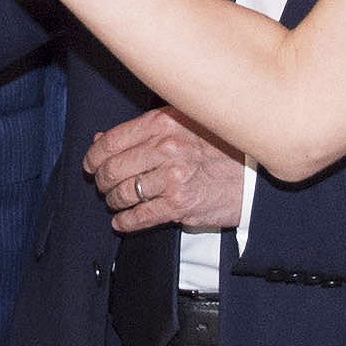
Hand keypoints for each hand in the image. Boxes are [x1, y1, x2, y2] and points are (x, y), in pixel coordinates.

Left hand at [84, 109, 242, 232]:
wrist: (255, 173)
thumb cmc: (220, 146)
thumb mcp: (182, 124)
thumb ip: (142, 131)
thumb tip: (101, 140)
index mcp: (163, 123)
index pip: (112, 141)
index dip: (94, 156)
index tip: (90, 164)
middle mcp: (166, 148)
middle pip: (112, 168)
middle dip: (101, 180)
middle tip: (102, 185)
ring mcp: (173, 178)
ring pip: (123, 193)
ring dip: (113, 201)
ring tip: (115, 202)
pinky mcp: (180, 205)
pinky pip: (141, 216)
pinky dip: (126, 222)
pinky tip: (123, 222)